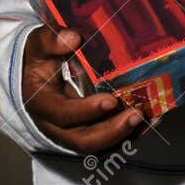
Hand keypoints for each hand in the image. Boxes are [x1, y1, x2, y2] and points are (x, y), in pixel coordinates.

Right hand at [22, 27, 144, 152]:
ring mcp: (70, 132)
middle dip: (112, 131)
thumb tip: (73, 38)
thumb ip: (52, 40)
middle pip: (82, 140)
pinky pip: (107, 141)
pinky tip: (149, 122)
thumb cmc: (39, 57)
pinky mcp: (85, 131)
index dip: (86, 111)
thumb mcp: (39, 43)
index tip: (111, 100)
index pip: (63, 114)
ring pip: (98, 145)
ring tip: (149, 120)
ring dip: (125, 136)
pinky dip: (128, 135)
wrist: (35, 73)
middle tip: (136, 114)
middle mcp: (55, 125)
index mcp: (41, 104)